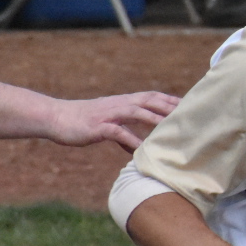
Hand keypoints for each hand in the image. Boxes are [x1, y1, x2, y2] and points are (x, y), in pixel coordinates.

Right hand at [48, 91, 179, 152]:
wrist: (55, 118)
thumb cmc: (82, 123)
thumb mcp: (107, 126)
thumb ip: (124, 133)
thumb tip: (137, 148)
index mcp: (123, 102)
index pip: (152, 96)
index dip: (170, 100)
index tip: (189, 105)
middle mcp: (119, 104)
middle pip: (149, 100)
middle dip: (170, 106)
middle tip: (189, 113)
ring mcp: (108, 114)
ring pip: (136, 112)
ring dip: (155, 118)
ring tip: (172, 127)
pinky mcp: (98, 127)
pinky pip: (118, 132)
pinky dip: (131, 140)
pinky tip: (142, 149)